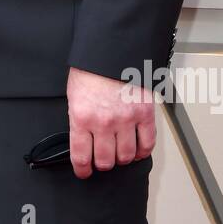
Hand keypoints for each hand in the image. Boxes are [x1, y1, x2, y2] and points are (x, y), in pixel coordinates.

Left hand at [66, 65, 155, 179]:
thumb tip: (83, 140)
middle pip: (106, 161)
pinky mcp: (144, 114)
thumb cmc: (91, 70)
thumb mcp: (74, 97)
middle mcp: (104, 123)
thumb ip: (79, 120)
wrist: (111, 51)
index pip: (81, 156)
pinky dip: (143, 151)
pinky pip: (147, 143)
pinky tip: (138, 150)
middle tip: (103, 160)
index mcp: (82, 118)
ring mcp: (126, 120)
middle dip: (103, 164)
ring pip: (127, 156)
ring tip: (120, 153)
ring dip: (123, 159)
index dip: (82, 169)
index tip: (84, 172)